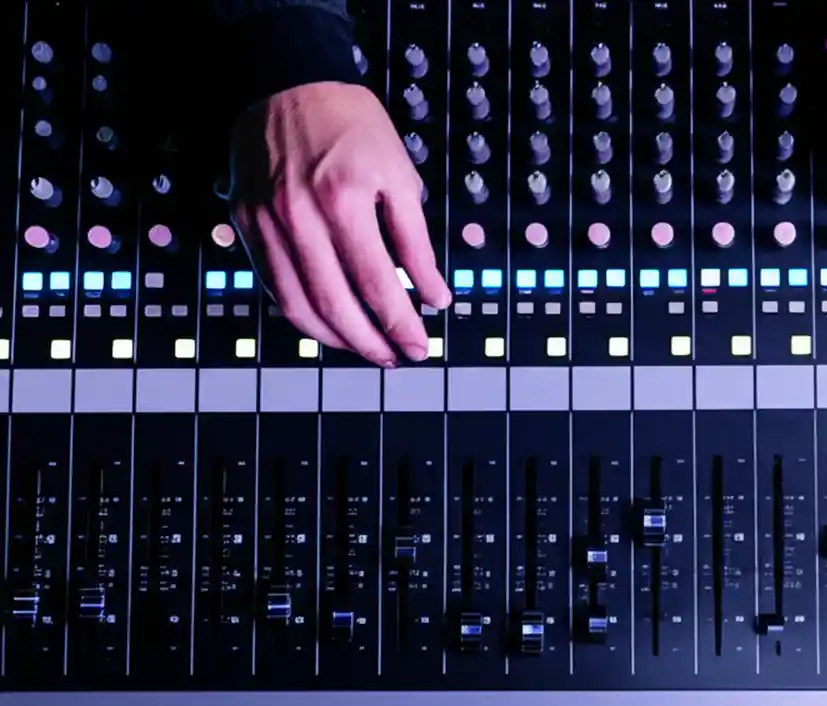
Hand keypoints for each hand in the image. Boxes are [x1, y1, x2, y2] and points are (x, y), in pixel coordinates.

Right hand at [228, 81, 450, 366]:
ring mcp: (267, 223)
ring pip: (300, 307)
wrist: (285, 80)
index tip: (423, 343)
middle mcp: (301, 218)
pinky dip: (303, 315)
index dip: (403, 324)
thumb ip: (416, 239)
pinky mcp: (246, 225)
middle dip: (373, 342)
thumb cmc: (350, 123)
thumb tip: (433, 296)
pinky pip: (274, 287)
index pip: (379, 285)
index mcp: (346, 200)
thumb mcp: (398, 172)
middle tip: (400, 357)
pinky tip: (329, 325)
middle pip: (338, 306)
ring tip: (368, 350)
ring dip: (337, 340)